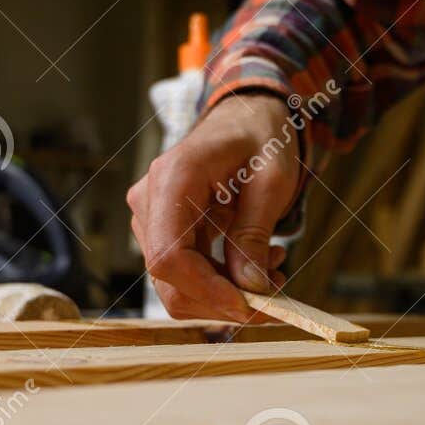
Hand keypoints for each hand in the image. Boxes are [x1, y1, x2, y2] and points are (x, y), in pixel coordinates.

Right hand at [127, 93, 300, 321]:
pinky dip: (222, 282)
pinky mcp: (164, 229)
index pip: (170, 255)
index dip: (206, 290)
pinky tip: (258, 264)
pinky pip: (185, 273)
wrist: (246, 118)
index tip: (249, 306)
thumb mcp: (273, 179)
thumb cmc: (261, 138)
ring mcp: (151, 216)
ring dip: (226, 293)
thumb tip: (250, 287)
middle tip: (274, 299)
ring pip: (175, 284)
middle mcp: (150, 199)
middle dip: (221, 300)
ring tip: (273, 270)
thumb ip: (255, 232)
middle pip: (168, 278)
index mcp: (173, 178)